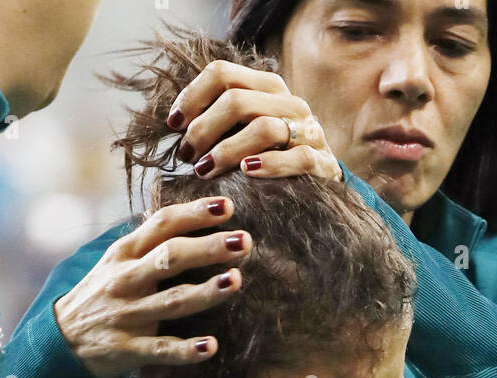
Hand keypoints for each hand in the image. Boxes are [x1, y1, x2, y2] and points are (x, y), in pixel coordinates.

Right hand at [53, 198, 251, 377]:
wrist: (62, 339)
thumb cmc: (100, 294)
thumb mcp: (116, 260)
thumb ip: (147, 240)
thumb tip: (185, 213)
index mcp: (125, 253)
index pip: (162, 225)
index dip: (194, 214)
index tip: (227, 206)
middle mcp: (126, 280)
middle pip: (171, 258)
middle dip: (208, 248)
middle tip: (244, 240)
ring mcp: (128, 315)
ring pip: (172, 301)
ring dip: (205, 292)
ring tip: (235, 281)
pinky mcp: (129, 349)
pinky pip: (161, 349)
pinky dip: (186, 350)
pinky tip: (210, 347)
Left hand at [167, 60, 342, 182]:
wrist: (321, 184)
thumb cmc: (271, 159)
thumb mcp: (245, 132)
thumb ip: (220, 120)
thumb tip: (174, 123)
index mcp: (267, 87)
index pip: (223, 74)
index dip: (192, 96)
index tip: (173, 124)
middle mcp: (289, 103)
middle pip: (238, 101)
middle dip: (204, 129)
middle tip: (186, 155)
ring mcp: (308, 131)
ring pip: (264, 128)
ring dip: (228, 150)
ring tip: (205, 170)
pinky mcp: (323, 162)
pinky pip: (297, 158)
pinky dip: (270, 165)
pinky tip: (246, 172)